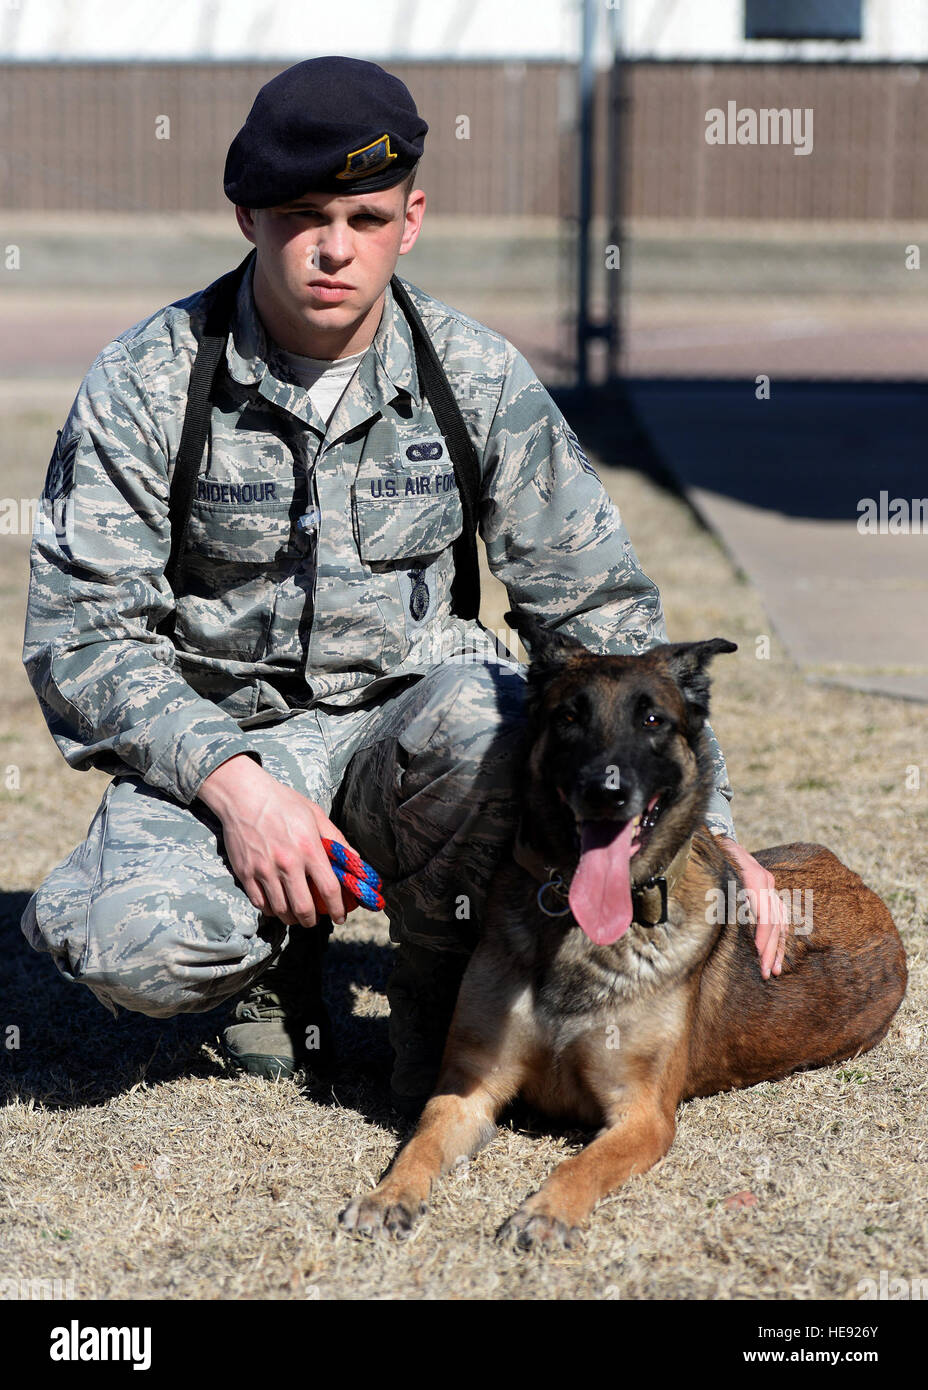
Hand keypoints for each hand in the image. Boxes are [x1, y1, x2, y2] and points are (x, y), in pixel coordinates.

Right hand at [197, 754, 359, 927]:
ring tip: (296, 915)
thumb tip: (356, 860)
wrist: (244, 795)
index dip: (338, 908)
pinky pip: (260, 903)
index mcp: (309, 849)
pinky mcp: (245, 873)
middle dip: (312, 920)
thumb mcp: (315, 815)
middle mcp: (287, 863)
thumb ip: (336, 840)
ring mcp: (264, 870)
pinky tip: (276, 905)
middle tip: (314, 920)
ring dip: (291, 918)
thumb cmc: (283, 803)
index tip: (340, 916)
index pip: (329, 889)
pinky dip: (270, 909)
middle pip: (303, 908)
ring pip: (280, 910)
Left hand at [715, 837, 788, 979]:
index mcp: (753, 878)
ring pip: (780, 921)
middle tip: (767, 973)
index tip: (758, 958)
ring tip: (775, 970)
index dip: (762, 939)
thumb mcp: (714, 872)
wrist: (718, 836)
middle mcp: (766, 882)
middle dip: (770, 950)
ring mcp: (769, 885)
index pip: (764, 916)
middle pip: (774, 922)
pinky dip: (780, 936)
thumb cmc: (712, 857)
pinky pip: (779, 916)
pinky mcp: (768, 889)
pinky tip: (779, 953)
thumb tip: (720, 920)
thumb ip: (719, 894)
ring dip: (778, 947)